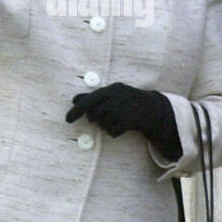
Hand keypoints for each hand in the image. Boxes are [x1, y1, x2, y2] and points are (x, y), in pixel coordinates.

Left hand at [65, 82, 181, 159]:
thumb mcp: (113, 94)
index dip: (77, 110)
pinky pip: (113, 131)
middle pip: (95, 113)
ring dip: (106, 126)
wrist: (154, 109)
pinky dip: (114, 132)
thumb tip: (74, 100)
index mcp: (112, 88)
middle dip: (94, 119)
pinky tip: (121, 128)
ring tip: (115, 121)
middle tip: (100, 119)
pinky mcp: (131, 121)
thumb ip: (94, 97)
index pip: (90, 99)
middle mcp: (118, 97)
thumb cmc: (129, 101)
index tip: (67, 120)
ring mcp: (125, 109)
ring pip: (103, 123)